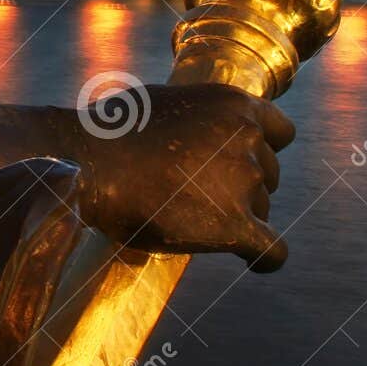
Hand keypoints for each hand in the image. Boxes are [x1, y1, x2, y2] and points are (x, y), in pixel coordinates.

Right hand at [77, 83, 294, 271]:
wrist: (85, 164)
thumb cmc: (108, 134)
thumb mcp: (160, 104)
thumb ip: (193, 119)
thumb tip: (190, 136)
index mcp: (233, 104)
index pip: (280, 133)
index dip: (261, 152)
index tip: (239, 165)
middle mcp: (247, 137)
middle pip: (269, 174)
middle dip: (242, 186)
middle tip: (199, 196)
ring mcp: (245, 180)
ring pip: (261, 209)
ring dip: (237, 216)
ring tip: (192, 221)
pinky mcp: (235, 223)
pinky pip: (271, 250)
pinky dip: (264, 258)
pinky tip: (252, 261)